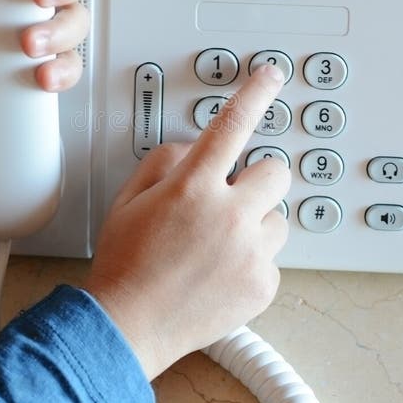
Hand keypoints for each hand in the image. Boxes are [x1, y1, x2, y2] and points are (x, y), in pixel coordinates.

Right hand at [84, 64, 290, 380]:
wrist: (127, 326)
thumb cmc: (124, 264)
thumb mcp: (129, 199)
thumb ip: (166, 162)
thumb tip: (197, 151)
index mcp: (193, 188)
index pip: (232, 125)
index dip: (255, 94)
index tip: (272, 76)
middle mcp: (228, 216)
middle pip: (275, 171)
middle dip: (256, 179)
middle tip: (231, 198)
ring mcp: (250, 253)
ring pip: (278, 218)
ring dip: (255, 223)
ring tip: (218, 246)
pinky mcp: (263, 285)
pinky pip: (273, 259)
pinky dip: (252, 262)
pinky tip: (220, 274)